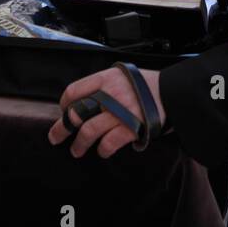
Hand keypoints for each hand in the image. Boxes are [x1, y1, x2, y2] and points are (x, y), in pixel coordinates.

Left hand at [48, 66, 163, 157]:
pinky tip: (102, 151)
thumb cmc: (145, 85)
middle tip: (55, 137)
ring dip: (79, 144)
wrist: (172, 93)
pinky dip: (103, 150)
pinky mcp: (131, 128)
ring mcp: (120, 112)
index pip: (74, 91)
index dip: (64, 104)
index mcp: (105, 79)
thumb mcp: (121, 75)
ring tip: (76, 150)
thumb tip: (82, 102)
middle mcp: (110, 95)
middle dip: (62, 128)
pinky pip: (109, 143)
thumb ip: (102, 85)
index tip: (63, 112)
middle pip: (76, 113)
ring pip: (89, 131)